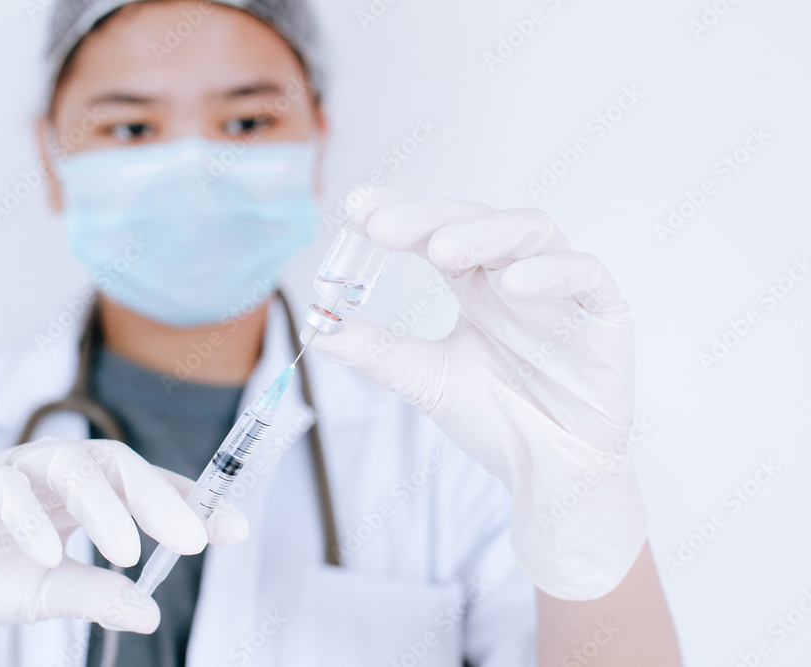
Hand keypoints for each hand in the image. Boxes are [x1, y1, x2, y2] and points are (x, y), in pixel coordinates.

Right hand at [0, 438, 247, 661]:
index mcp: (85, 496)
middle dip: (160, 500)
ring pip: (71, 464)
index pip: (146, 487)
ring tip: (128, 550)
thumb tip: (148, 614)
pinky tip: (52, 552)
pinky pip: (5, 484)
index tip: (235, 529)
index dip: (191, 501)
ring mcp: (13, 469)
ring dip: (104, 507)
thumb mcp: (47, 593)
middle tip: (195, 538)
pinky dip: (32, 518)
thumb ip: (96, 596)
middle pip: (119, 465)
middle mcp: (56, 474)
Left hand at [309, 189, 647, 599]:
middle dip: (431, 218)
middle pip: (479, 222)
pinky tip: (515, 283)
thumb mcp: (427, 380)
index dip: (403, 215)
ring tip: (442, 249)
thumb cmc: (500, 420)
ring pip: (534, 233)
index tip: (358, 207)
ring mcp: (562, 292)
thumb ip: (379, 352)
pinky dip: (554, 273)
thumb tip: (320, 330)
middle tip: (384, 225)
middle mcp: (516, 277)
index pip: (438, 232)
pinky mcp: (604, 316)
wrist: (550, 475)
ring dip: (488, 234)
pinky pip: (588, 277)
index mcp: (475, 285)